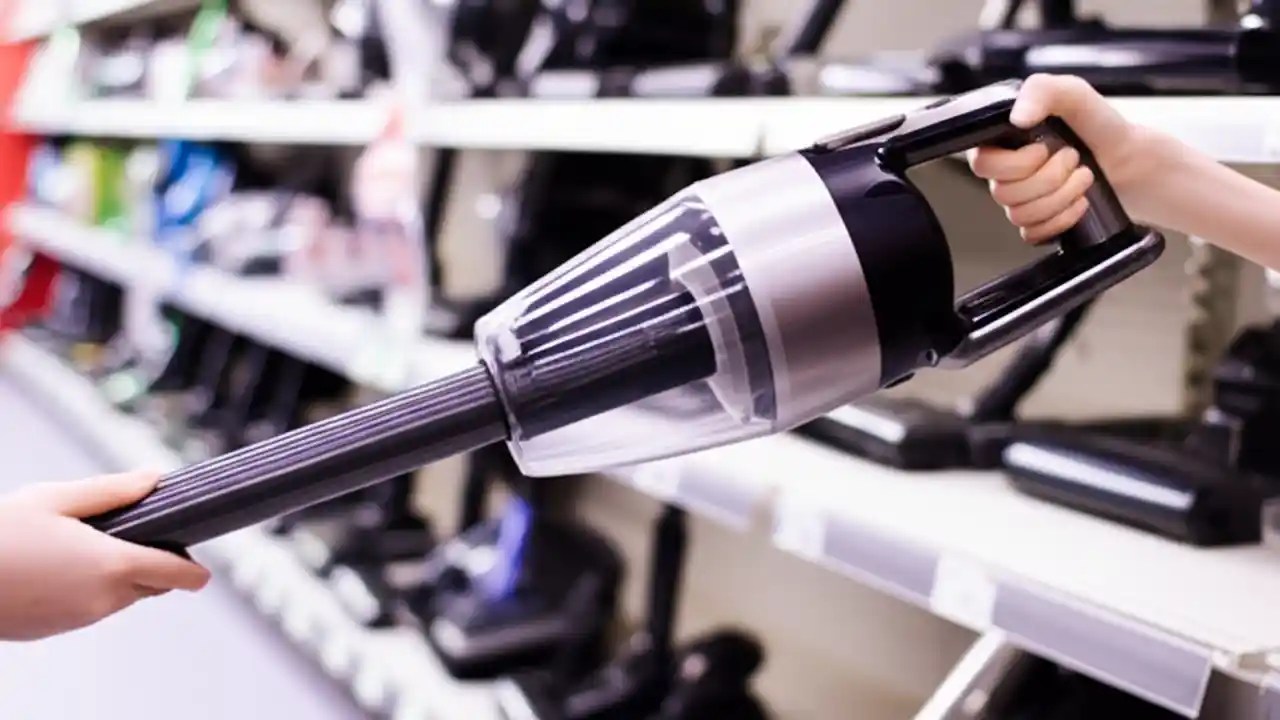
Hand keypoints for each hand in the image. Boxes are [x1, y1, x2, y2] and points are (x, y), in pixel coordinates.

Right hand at [0, 472, 209, 640]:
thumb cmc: (0, 533)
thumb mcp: (56, 499)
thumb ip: (114, 491)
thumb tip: (156, 480)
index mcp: (113, 565)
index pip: (177, 575)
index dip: (194, 569)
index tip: (199, 563)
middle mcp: (103, 599)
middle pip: (151, 585)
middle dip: (151, 564)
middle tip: (132, 534)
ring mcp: (78, 620)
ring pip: (120, 598)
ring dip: (117, 576)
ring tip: (84, 545)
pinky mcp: (55, 630)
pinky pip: (88, 609)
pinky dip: (88, 590)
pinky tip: (59, 567)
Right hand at [969, 74, 1159, 241]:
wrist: (1132, 161)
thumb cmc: (1100, 127)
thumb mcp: (1075, 95)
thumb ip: (1043, 91)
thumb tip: (1016, 118)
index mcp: (1004, 141)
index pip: (981, 164)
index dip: (1014, 164)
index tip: (1045, 150)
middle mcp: (1006, 172)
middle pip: (1002, 193)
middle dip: (1048, 179)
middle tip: (1074, 159)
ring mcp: (1020, 200)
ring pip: (1019, 215)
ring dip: (1060, 198)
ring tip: (1084, 178)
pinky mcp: (1036, 223)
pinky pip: (1031, 234)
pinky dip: (1061, 220)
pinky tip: (1080, 204)